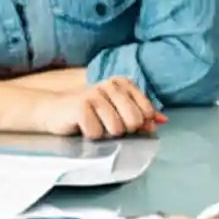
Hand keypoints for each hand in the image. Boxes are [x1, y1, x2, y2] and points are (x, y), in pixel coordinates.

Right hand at [35, 77, 167, 138]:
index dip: (137, 124)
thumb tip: (163, 120)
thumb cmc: (90, 112)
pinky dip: (90, 136)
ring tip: (94, 124)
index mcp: (122, 83)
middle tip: (106, 124)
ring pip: (116, 130)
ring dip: (104, 134)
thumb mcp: (118, 111)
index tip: (121, 120)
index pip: (145, 112)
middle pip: (133, 121)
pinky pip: (97, 134)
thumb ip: (141, 115)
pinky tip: (82, 126)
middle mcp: (110, 84)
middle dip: (121, 130)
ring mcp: (95, 94)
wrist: (55, 110)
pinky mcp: (80, 106)